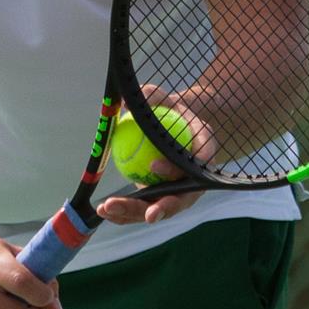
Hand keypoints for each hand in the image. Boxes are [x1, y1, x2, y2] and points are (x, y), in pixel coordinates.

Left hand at [96, 85, 217, 226]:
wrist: (175, 129)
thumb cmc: (172, 112)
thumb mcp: (165, 99)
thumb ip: (151, 96)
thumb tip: (125, 98)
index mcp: (203, 155)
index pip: (191, 165)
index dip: (173, 170)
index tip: (153, 165)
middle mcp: (193, 181)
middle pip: (178, 199)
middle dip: (159, 207)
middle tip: (142, 210)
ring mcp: (175, 194)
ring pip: (156, 210)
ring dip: (133, 212)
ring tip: (108, 208)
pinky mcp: (159, 199)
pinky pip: (142, 209)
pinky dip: (124, 212)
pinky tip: (104, 210)